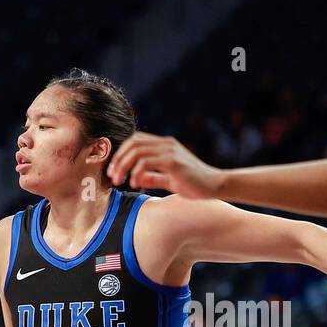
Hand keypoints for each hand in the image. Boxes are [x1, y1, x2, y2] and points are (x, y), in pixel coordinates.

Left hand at [107, 133, 223, 197]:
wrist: (214, 186)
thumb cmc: (193, 184)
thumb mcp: (168, 179)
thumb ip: (153, 176)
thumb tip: (135, 178)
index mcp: (165, 145)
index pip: (135, 140)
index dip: (121, 154)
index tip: (113, 171)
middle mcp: (167, 144)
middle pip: (132, 144)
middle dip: (118, 160)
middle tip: (113, 177)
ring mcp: (170, 151)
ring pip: (136, 152)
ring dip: (123, 167)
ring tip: (120, 182)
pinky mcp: (173, 161)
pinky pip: (146, 162)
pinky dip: (136, 173)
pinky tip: (135, 184)